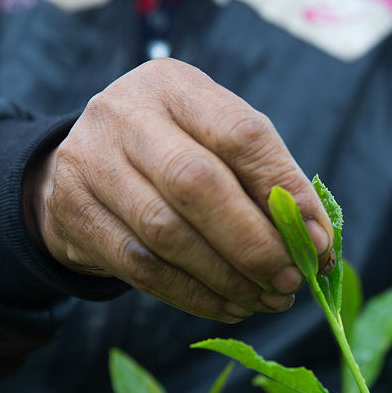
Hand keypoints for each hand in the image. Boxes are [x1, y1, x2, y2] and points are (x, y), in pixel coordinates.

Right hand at [23, 58, 333, 321]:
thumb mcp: (218, 145)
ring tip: (266, 299)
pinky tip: (230, 306)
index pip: (241, 135)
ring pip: (166, 232)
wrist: (86, 166)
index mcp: (176, 86)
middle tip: (291, 279)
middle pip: (197, 185)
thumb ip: (266, 181)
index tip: (318, 241)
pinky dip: (194, 295)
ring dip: (227, 277)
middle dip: (254, 243)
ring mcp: (91, 162)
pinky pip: (141, 267)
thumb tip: (317, 243)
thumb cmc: (176, 154)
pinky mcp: (73, 212)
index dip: (285, 192)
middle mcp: (125, 114)